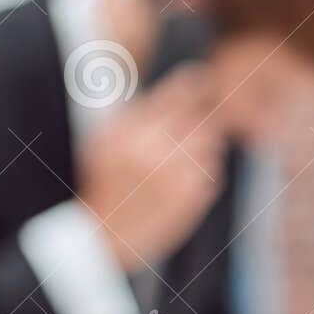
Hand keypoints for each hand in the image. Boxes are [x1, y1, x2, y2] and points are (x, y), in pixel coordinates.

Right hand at [76, 64, 223, 270]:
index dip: (193, 84)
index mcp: (127, 130)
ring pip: (210, 142)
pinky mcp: (191, 195)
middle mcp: (151, 147)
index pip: (172, 95)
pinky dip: (202, 173)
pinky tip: (177, 185)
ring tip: (176, 163)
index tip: (204, 77)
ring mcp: (175, 172)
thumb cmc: (101, 185)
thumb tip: (179, 91)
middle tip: (187, 135)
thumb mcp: (104, 143)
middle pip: (199, 118)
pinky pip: (213, 171)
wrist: (101, 237)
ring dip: (201, 147)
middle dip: (198, 122)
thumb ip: (136, 117)